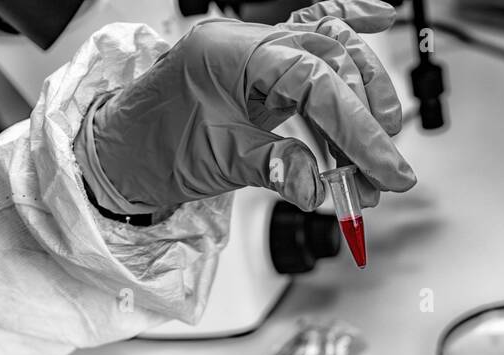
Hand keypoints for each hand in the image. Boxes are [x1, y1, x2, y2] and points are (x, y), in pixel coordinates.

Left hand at [77, 0, 415, 214]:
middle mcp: (246, 43)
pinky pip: (309, 37)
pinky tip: (376, 19)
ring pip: (328, 59)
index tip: (385, 167)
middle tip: (384, 172)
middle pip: (332, 65)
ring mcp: (254, 52)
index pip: (316, 82)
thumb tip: (318, 186)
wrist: (119, 155)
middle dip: (367, 122)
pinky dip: (346, 30)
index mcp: (231, 53)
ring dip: (361, 107)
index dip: (359, 128)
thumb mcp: (216, 163)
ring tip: (374, 160)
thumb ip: (273, 168)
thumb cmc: (150, 148)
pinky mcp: (259, 70)